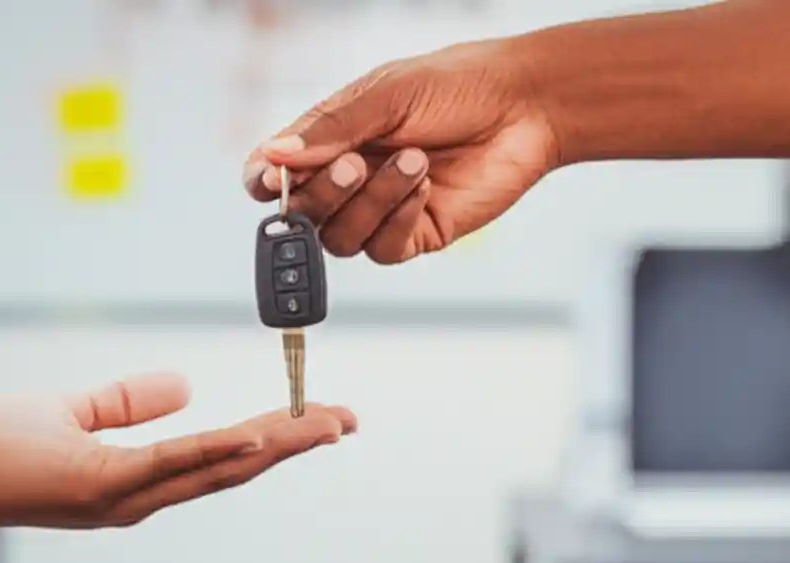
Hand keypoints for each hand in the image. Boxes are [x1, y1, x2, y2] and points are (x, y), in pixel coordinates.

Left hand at [0, 373, 354, 528]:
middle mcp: (141, 498)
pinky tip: (255, 439)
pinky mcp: (101, 486)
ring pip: (216, 468)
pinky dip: (215, 451)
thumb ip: (127, 401)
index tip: (316, 417)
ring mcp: (124, 497)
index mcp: (139, 480)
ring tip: (322, 425)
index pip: (221, 457)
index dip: (274, 439)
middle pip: (234, 468)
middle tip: (346, 421)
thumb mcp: (73, 412)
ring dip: (274, 446)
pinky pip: (169, 463)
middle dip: (294, 444)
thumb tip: (184, 383)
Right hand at [243, 38, 559, 264]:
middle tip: (355, 164)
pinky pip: (383, 248)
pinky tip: (425, 185)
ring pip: (340, 239)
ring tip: (413, 161)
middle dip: (324, 193)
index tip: (269, 179)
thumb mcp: (386, 94)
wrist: (525, 105)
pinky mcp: (415, 234)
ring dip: (372, 202)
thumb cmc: (457, 86)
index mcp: (329, 139)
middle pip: (302, 215)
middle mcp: (349, 180)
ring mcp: (380, 211)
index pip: (273, 174)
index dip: (264, 182)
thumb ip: (329, 129)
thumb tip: (272, 155)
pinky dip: (398, 217)